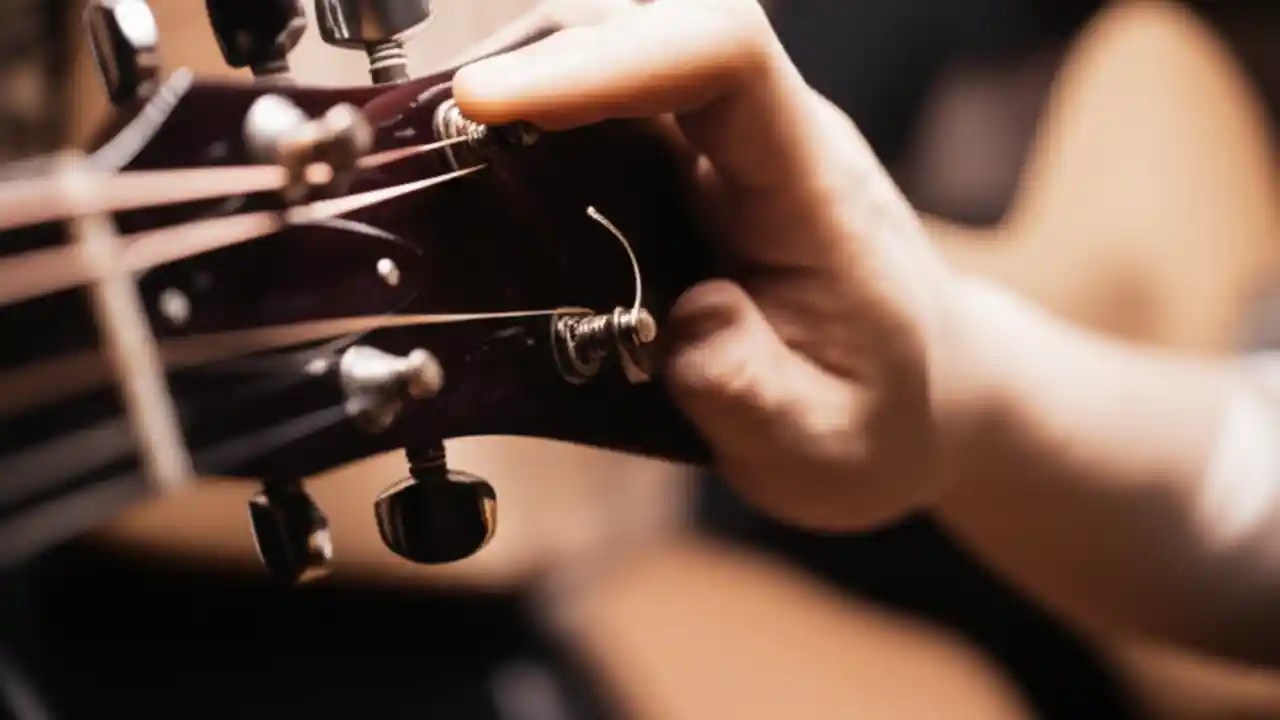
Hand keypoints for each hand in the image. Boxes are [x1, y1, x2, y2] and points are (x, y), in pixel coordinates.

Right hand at [454, 0, 971, 530]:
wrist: (925, 395)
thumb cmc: (883, 412)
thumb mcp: (828, 443)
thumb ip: (755, 393)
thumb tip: (684, 325)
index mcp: (812, 190)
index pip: (724, 59)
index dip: (605, 61)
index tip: (492, 105)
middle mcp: (770, 143)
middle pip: (655, 29)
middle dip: (541, 57)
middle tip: (439, 126)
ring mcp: (731, 152)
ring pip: (625, 58)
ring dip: (531, 79)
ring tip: (442, 140)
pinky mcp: (697, 175)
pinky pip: (614, 114)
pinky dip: (542, 120)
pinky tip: (490, 165)